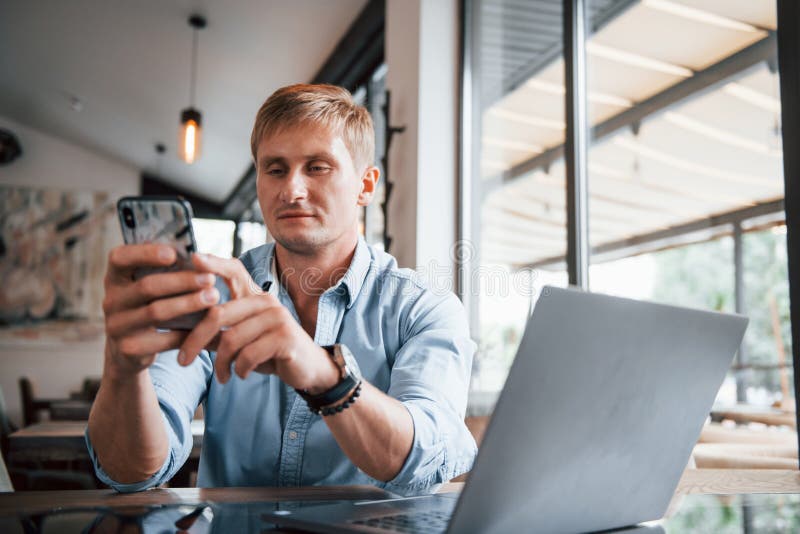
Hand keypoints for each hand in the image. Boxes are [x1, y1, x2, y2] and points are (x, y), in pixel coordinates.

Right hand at [103, 244, 219, 378]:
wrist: (128, 351)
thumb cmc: (147, 306)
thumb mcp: (147, 288)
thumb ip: (165, 272)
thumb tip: (201, 258)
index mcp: (115, 277)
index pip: (119, 258)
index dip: (145, 253)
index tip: (173, 254)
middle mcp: (111, 300)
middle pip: (147, 286)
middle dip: (182, 281)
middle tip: (210, 279)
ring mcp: (117, 326)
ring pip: (156, 312)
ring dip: (189, 303)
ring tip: (213, 297)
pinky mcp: (128, 348)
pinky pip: (163, 340)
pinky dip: (187, 333)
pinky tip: (207, 326)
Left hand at [179, 254, 339, 391]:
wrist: (308, 368)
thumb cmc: (270, 352)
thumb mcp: (241, 340)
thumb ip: (217, 332)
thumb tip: (179, 333)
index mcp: (256, 296)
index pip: (234, 272)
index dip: (214, 263)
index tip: (194, 258)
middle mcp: (267, 301)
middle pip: (218, 314)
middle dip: (195, 340)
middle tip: (183, 361)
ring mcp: (278, 318)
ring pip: (231, 340)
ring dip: (221, 364)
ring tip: (222, 376)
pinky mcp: (285, 338)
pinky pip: (248, 355)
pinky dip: (239, 370)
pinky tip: (241, 375)